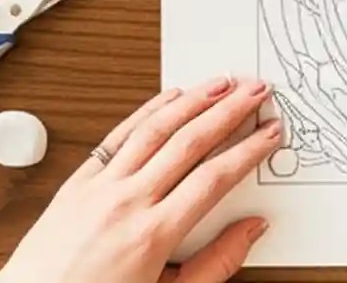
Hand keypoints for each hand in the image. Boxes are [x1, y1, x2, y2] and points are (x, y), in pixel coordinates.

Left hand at [0, 76, 282, 282]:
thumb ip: (216, 264)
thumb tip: (250, 230)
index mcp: (153, 236)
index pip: (214, 179)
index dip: (248, 151)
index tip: (269, 132)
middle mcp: (126, 203)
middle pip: (190, 143)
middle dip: (229, 112)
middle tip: (255, 91)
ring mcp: (98, 188)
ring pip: (154, 130)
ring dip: (193, 100)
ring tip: (220, 83)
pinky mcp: (76, 183)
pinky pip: (117, 137)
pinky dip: (146, 111)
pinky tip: (168, 97)